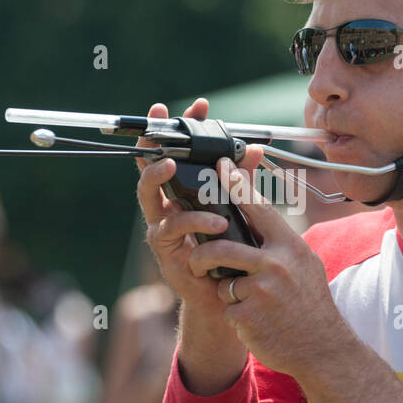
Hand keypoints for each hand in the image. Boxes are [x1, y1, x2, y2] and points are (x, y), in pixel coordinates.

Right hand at [135, 98, 263, 324]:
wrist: (226, 296)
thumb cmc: (228, 250)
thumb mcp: (237, 210)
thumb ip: (241, 181)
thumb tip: (255, 148)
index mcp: (181, 193)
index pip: (175, 154)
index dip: (182, 129)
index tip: (198, 106)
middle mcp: (166, 207)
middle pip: (147, 169)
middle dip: (149, 146)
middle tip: (158, 130)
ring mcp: (163, 228)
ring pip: (149, 196)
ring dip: (161, 177)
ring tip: (175, 166)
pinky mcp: (167, 251)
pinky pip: (173, 229)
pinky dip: (195, 222)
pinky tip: (217, 222)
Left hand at [185, 158, 352, 378]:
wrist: (323, 348)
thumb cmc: (310, 302)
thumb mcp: (303, 263)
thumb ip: (279, 240)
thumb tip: (256, 210)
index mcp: (289, 246)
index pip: (257, 208)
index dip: (236, 185)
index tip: (219, 167)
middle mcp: (276, 265)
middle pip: (222, 246)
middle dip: (202, 252)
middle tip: (197, 258)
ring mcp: (261, 292)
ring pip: (221, 278)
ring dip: (220, 285)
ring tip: (230, 292)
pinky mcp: (247, 317)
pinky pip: (226, 307)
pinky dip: (233, 313)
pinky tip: (251, 319)